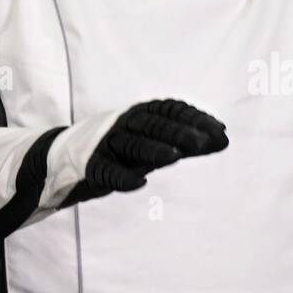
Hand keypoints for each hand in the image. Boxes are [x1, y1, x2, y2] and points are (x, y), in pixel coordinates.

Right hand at [64, 98, 228, 204]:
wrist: (68, 158)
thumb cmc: (123, 149)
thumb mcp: (154, 142)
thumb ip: (186, 142)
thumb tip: (224, 138)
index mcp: (140, 114)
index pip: (169, 110)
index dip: (194, 118)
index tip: (219, 130)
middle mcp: (124, 125)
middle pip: (153, 125)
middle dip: (178, 132)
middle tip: (203, 142)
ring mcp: (107, 144)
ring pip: (132, 145)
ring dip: (153, 150)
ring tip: (174, 157)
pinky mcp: (91, 166)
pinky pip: (107, 170)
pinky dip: (122, 176)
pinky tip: (139, 183)